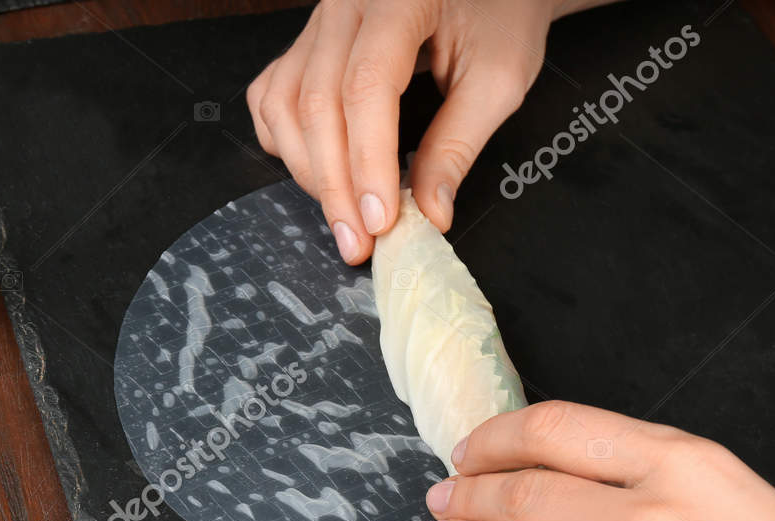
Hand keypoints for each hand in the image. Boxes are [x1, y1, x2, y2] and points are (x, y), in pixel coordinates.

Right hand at [247, 0, 576, 261]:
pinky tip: (316, 168)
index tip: (379, 221)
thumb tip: (428, 213)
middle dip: (335, 185)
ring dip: (309, 171)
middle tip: (357, 242)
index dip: (368, 161)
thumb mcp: (500, 76)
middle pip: (317, 103)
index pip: (367, 87)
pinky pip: (273, 94)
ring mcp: (318, 22)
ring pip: (285, 104)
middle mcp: (346, 3)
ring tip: (344, 213)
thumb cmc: (501, 13)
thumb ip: (459, 143)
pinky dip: (284, 140)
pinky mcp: (307, 42)